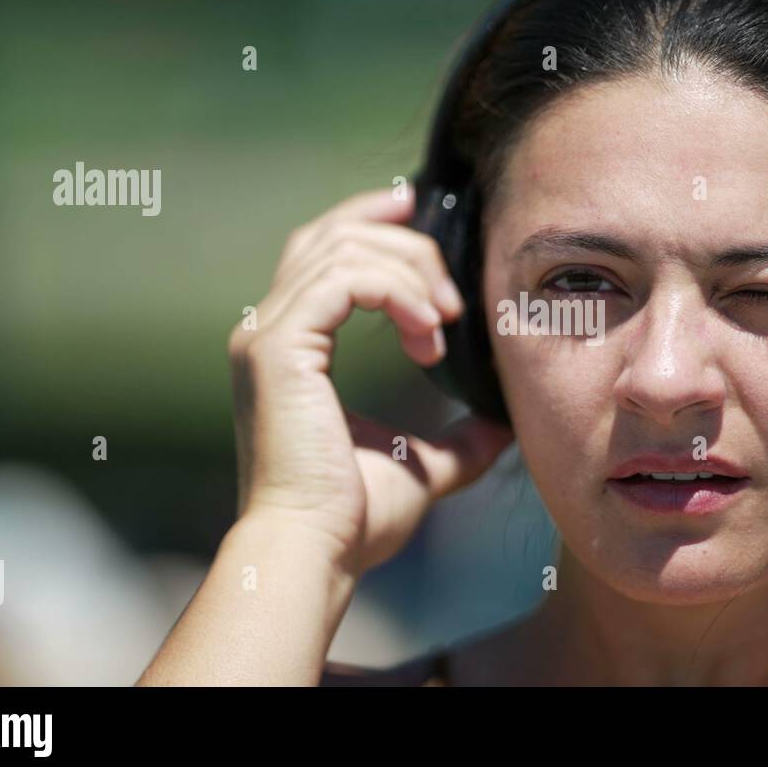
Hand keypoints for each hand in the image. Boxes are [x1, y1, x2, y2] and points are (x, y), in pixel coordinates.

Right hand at [227, 185, 513, 577]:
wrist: (316, 553)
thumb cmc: (353, 520)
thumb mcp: (419, 468)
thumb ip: (457, 441)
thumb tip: (501, 428)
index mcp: (288, 348)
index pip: (321, 252)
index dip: (368, 219)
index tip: (418, 213)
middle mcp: (266, 332)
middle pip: (332, 236)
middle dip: (403, 242)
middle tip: (453, 292)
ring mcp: (266, 336)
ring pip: (343, 249)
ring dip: (410, 273)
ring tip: (445, 322)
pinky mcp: (279, 348)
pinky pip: (345, 279)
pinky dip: (395, 292)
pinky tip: (428, 334)